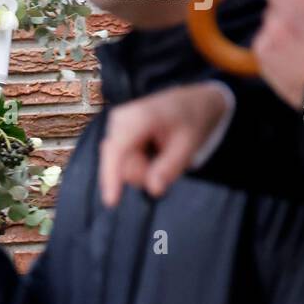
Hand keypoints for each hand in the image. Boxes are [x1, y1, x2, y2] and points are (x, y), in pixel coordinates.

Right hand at [98, 82, 229, 206]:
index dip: (111, 177)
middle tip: (169, 162)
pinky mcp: (116, 132)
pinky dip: (139, 162)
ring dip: (143, 168)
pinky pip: (121, 160)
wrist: (192, 101)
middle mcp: (119, 120)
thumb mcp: (189, 145)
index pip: (117, 151)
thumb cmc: (192, 120)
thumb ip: (170, 168)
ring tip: (163, 153)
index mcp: (138, 118)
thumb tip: (154, 190)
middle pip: (121, 163)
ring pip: (121, 165)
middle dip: (143, 171)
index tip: (111, 202)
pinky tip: (153, 150)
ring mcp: (115, 126)